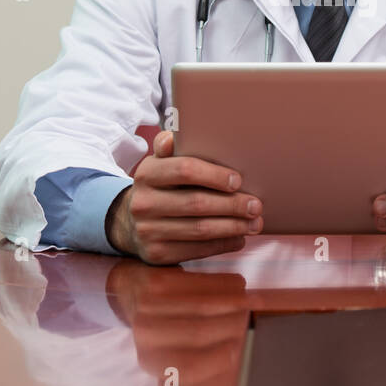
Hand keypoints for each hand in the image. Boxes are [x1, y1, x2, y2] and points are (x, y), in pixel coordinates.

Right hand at [106, 130, 261, 264]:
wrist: (129, 223)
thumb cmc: (159, 187)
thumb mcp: (159, 164)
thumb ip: (170, 148)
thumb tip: (175, 130)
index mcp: (146, 174)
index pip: (184, 170)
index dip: (214, 175)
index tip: (237, 180)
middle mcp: (143, 203)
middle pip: (197, 203)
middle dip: (232, 205)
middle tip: (256, 205)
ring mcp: (148, 231)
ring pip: (200, 230)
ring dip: (234, 226)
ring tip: (255, 223)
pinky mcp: (157, 254)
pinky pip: (197, 250)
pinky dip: (223, 244)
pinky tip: (239, 238)